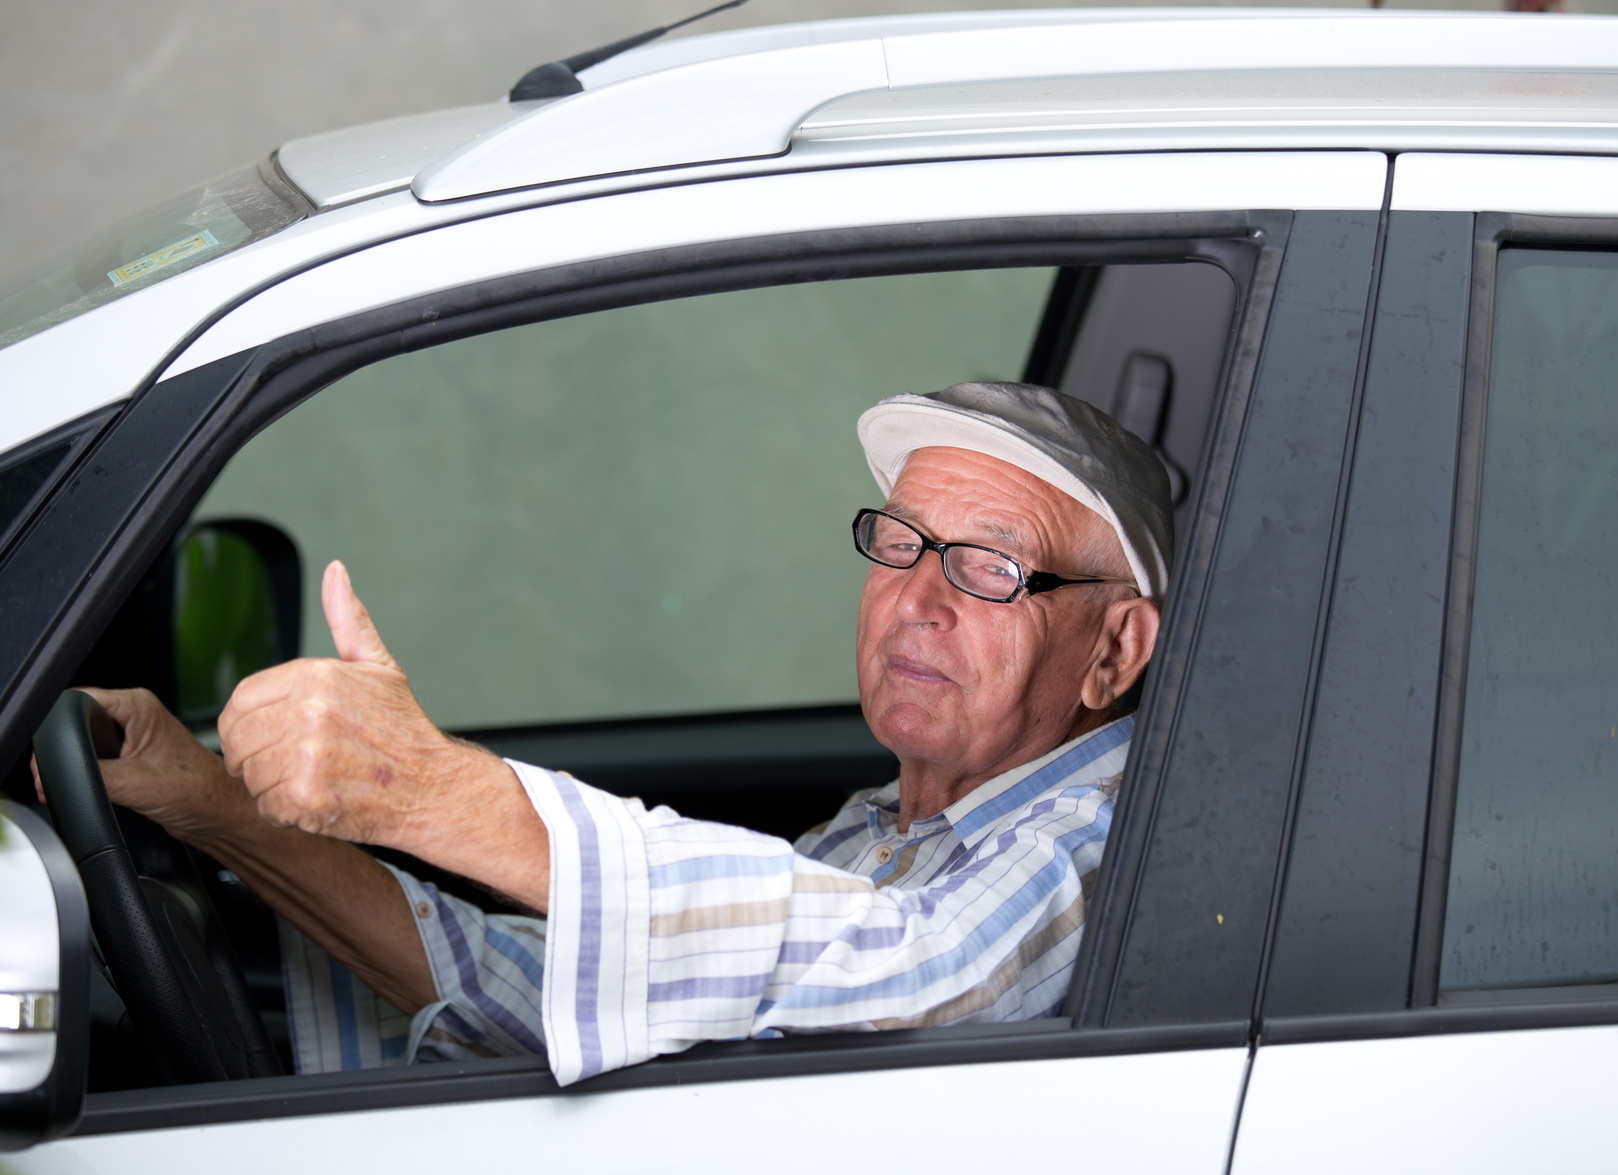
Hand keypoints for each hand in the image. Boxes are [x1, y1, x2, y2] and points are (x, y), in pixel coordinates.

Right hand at [32, 686, 250, 845]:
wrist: (216, 813)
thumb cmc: (197, 791)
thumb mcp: (134, 784)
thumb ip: (94, 773)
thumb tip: (62, 774)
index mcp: (138, 706)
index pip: (80, 700)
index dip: (62, 726)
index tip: (55, 753)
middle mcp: (135, 715)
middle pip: (78, 720)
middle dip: (66, 748)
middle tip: (65, 774)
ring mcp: (132, 735)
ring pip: (85, 741)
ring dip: (77, 763)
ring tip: (85, 782)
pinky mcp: (130, 756)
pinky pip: (95, 758)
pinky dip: (88, 773)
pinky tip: (93, 786)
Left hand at [217, 561, 517, 856]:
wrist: (431, 786)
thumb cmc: (402, 730)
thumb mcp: (376, 665)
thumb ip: (347, 618)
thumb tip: (336, 573)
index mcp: (315, 676)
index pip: (239, 702)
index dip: (248, 724)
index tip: (272, 736)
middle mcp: (307, 713)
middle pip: (237, 741)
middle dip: (256, 757)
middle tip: (292, 763)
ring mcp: (304, 757)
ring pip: (249, 774)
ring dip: (271, 785)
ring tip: (312, 779)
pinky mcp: (303, 797)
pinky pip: (264, 805)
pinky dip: (284, 812)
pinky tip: (316, 799)